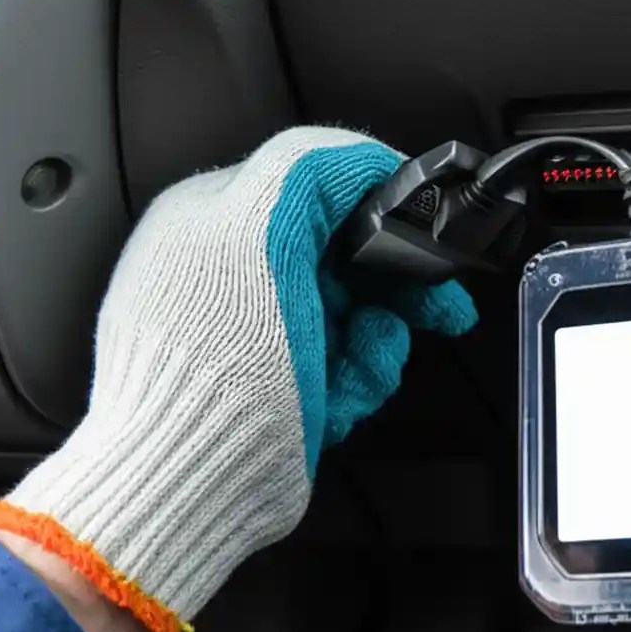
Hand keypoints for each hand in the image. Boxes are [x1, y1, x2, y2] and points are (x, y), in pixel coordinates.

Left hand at [0, 127, 475, 631]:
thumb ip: (311, 168)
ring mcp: (257, 334)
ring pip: (360, 317)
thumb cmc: (213, 364)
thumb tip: (363, 155)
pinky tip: (339, 400)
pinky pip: (348, 369)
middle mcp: (233, 273)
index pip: (319, 187)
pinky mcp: (281, 388)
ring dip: (378, 346)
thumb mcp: (257, 229)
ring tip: (358, 369)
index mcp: (214, 219)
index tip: (419, 236)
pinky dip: (358, 385)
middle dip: (394, 288)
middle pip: (349, 257)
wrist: (194, 476)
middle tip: (436, 307)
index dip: (380, 209)